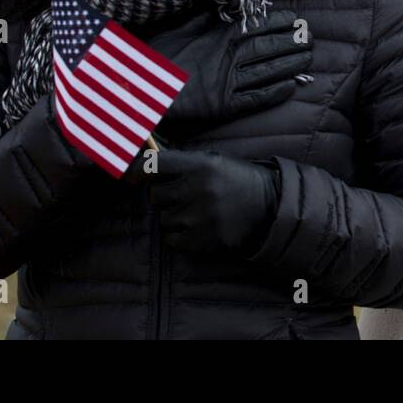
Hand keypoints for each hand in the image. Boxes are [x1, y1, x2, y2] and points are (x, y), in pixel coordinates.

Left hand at [148, 149, 279, 253]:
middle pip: (156, 195)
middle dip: (166, 196)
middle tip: (183, 195)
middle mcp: (196, 190)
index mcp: (200, 165)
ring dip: (174, 216)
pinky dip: (179, 236)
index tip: (131, 177)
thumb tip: (145, 166)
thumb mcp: (215, 161)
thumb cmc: (238, 180)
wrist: (270, 208)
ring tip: (197, 212)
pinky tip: (197, 227)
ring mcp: (198, 218)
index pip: (154, 165)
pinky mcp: (201, 241)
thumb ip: (183, 164)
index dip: (138, 171)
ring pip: (164, 219)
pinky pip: (171, 240)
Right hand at [154, 8, 311, 130]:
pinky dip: (276, 92)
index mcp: (220, 37)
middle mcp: (229, 59)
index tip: (295, 20)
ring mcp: (228, 83)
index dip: (279, 23)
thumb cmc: (157, 55)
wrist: (140, 88)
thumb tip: (223, 5)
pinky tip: (291, 86)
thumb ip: (205, 16)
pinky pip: (257, 98)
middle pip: (269, 48)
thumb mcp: (180, 26)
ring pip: (268, 71)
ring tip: (308, 58)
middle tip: (311, 38)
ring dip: (291, 64)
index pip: (258, 27)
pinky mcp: (225, 106)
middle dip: (292, 42)